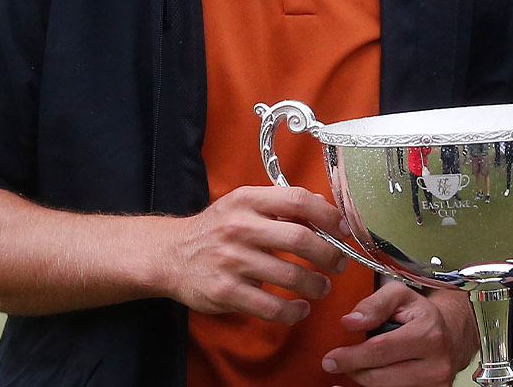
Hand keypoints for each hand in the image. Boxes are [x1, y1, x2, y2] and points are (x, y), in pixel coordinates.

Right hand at [162, 185, 347, 323]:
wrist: (170, 254)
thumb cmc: (216, 229)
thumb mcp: (244, 205)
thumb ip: (282, 205)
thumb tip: (326, 210)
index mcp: (247, 200)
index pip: (298, 200)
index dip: (328, 216)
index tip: (343, 230)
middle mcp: (239, 227)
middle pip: (300, 239)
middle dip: (329, 255)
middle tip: (339, 264)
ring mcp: (231, 261)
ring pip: (291, 276)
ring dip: (316, 285)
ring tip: (322, 287)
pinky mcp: (225, 291)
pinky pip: (271, 306)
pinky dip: (293, 311)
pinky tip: (300, 309)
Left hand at [322, 283, 474, 386]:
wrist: (451, 336)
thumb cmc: (422, 316)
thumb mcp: (399, 296)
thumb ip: (374, 304)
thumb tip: (351, 322)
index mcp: (429, 334)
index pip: (380, 351)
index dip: (351, 356)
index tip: (331, 358)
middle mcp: (436, 364)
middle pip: (379, 377)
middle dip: (354, 370)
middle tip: (337, 363)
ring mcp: (436, 385)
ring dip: (363, 382)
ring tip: (354, 369)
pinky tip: (362, 383)